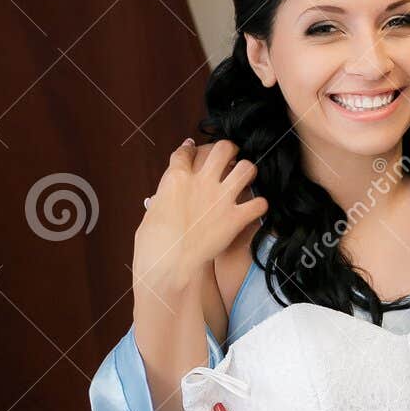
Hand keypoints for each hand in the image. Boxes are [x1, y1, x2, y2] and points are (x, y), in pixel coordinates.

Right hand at [134, 138, 266, 295]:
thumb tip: (158, 201)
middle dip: (229, 149)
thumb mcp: (150, 214)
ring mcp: (220, 199)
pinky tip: (254, 209)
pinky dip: (259, 206)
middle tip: (231, 157)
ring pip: (246, 168)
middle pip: (222, 148)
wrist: (169, 263)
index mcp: (176, 179)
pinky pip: (259, 203)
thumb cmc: (153, 244)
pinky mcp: (235, 219)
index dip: (191, 147)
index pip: (185, 152)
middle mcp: (201, 182)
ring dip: (248, 172)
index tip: (194, 147)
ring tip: (246, 178)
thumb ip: (160, 201)